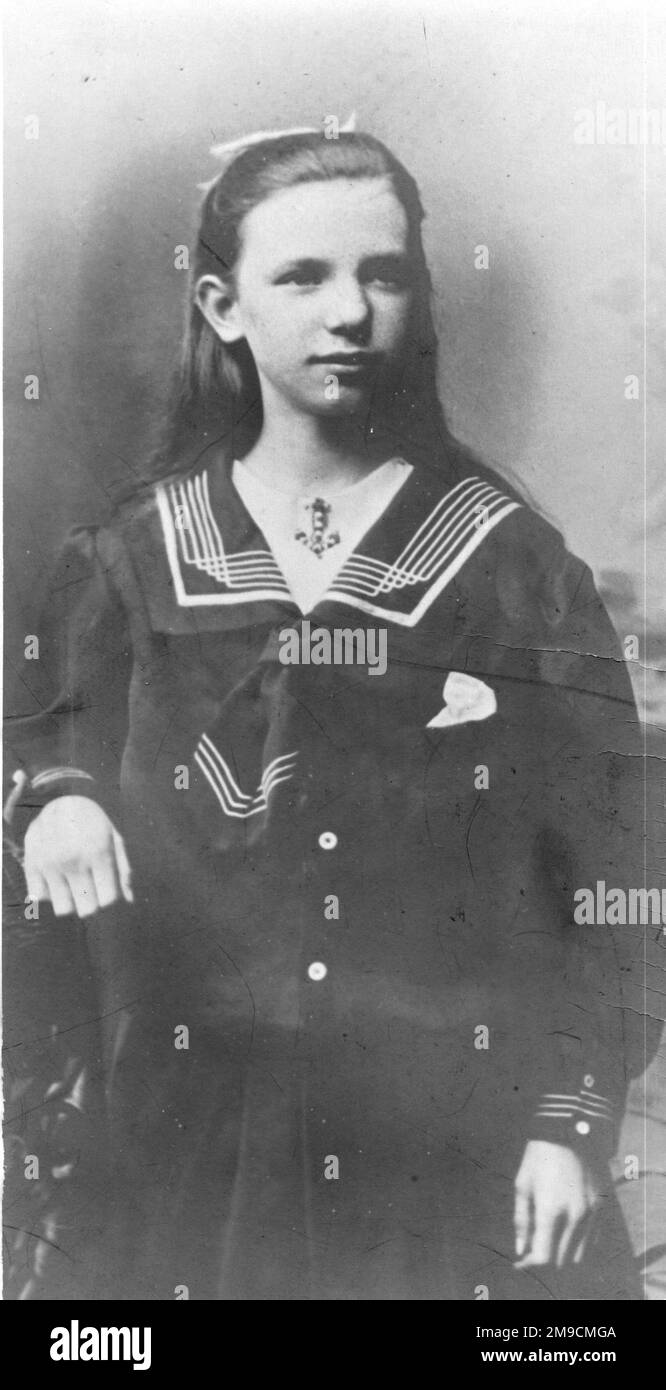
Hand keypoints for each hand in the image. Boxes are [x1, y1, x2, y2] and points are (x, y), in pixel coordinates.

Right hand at [24, 795, 132, 918]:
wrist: (60, 797)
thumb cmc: (94, 822)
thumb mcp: (114, 838)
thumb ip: (123, 869)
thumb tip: (130, 900)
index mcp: (98, 852)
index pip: (108, 899)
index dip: (108, 897)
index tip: (105, 888)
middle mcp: (73, 860)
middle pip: (87, 909)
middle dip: (91, 904)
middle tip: (89, 889)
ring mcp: (50, 864)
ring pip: (63, 909)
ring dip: (70, 901)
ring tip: (72, 885)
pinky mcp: (32, 863)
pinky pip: (40, 898)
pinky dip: (48, 893)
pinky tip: (54, 878)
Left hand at [514, 1140, 603, 1267]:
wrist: (568, 1130)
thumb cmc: (538, 1157)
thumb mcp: (522, 1185)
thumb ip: (522, 1221)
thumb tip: (521, 1249)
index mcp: (550, 1211)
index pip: (543, 1257)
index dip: (530, 1264)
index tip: (520, 1262)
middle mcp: (574, 1217)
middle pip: (561, 1260)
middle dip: (544, 1259)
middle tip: (531, 1249)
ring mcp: (591, 1212)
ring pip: (578, 1254)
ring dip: (562, 1253)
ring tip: (549, 1240)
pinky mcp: (601, 1206)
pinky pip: (592, 1239)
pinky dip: (578, 1243)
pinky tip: (565, 1231)